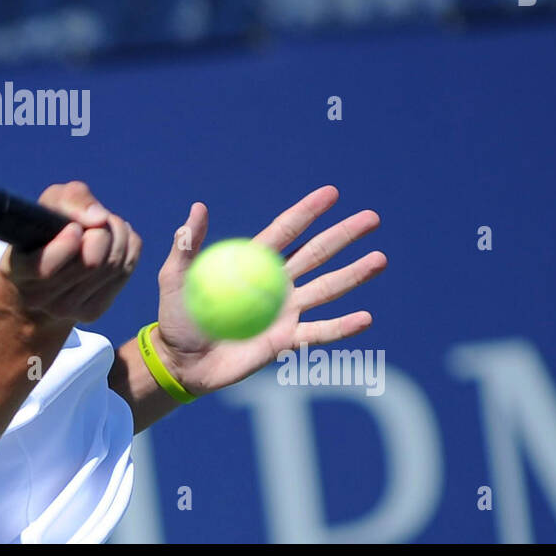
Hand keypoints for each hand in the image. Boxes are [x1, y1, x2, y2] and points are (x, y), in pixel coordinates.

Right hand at [0, 181, 141, 324]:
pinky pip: (126, 270)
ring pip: (112, 266)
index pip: (48, 266)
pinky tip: (116, 240)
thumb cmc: (45, 230)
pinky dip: (129, 247)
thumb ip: (70, 199)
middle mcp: (38, 297)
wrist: (43, 275)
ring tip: (106, 225)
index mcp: (19, 270)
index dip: (69, 241)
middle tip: (98, 220)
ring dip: (118, 235)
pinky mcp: (92, 312)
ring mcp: (66, 309)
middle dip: (102, 230)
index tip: (74, 227)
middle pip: (91, 262)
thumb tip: (99, 218)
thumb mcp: (49, 204)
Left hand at [152, 185, 385, 396]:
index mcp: (254, 262)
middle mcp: (277, 283)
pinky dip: (342, 327)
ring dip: (354, 275)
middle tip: (372, 218)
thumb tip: (198, 208)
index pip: (287, 230)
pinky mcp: (287, 340)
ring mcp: (285, 311)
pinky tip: (366, 319)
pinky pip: (319, 332)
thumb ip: (187, 246)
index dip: (308, 212)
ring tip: (380, 259)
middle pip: (317, 254)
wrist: (182, 362)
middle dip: (344, 236)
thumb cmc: (176, 316)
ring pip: (327, 289)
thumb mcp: (175, 278)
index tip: (332, 193)